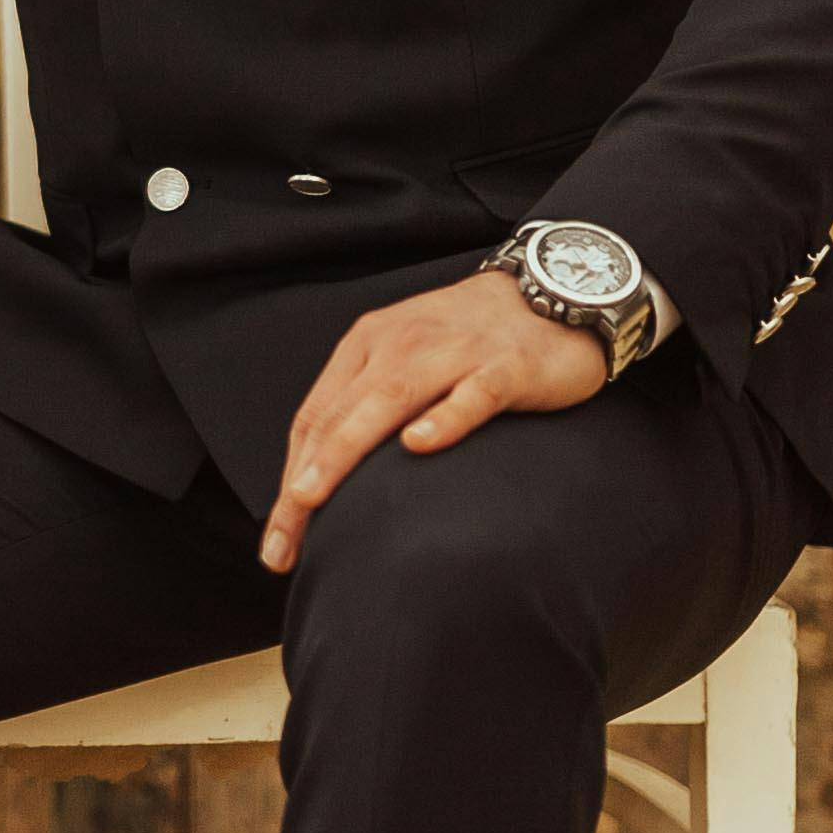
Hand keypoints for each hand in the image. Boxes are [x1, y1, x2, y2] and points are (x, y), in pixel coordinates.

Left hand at [258, 269, 604, 574]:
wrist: (555, 289)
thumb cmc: (471, 339)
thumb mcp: (407, 360)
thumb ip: (369, 406)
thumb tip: (326, 476)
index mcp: (369, 344)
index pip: (314, 417)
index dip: (289, 476)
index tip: (276, 539)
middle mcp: (401, 344)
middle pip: (338, 416)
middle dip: (302, 483)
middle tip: (281, 543)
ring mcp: (453, 353)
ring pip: (388, 401)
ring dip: (343, 451)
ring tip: (311, 499)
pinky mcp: (506, 366)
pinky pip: (471, 395)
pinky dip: (443, 419)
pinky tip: (417, 446)